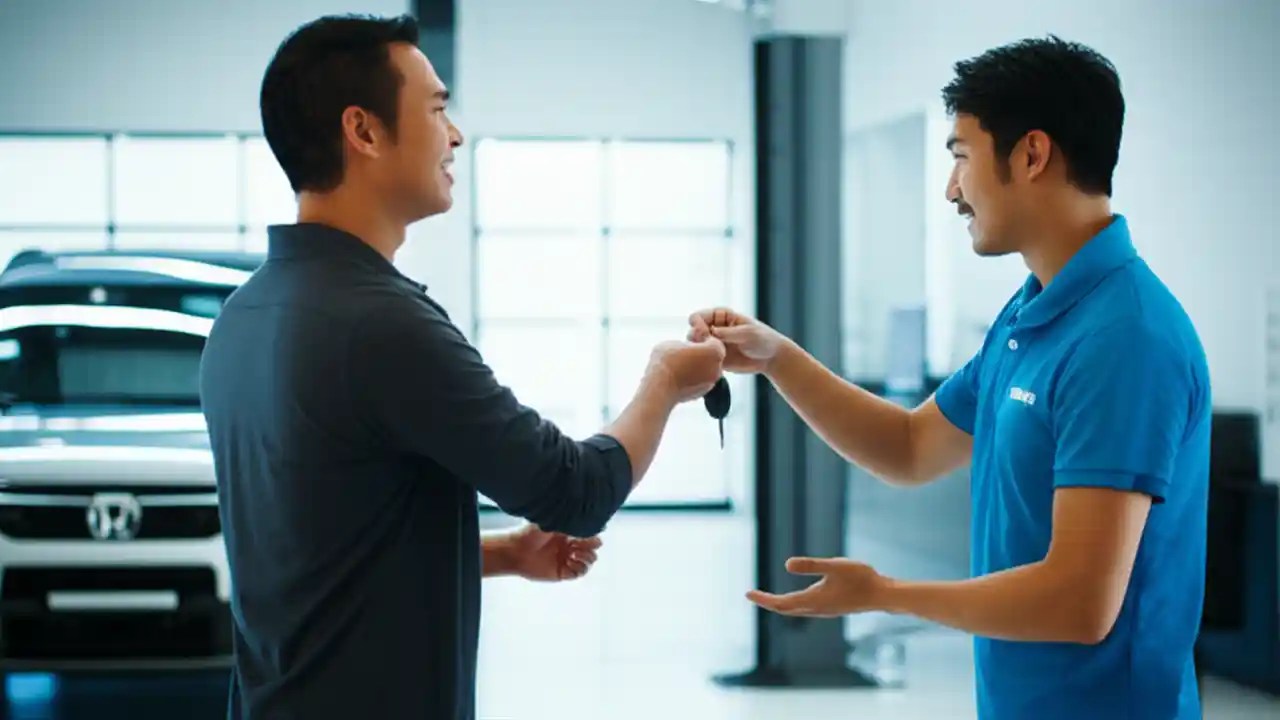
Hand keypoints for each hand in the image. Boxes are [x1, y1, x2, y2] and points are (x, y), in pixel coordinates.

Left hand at [502, 523, 601, 581]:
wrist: (515, 550)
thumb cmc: (530, 533)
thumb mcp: (552, 522)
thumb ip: (569, 521)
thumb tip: (588, 520)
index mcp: (569, 533)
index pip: (591, 535)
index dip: (592, 536)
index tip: (585, 534)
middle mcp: (570, 546)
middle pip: (593, 550)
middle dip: (590, 547)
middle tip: (577, 545)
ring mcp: (566, 560)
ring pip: (588, 562)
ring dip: (586, 558)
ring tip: (573, 554)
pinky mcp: (561, 572)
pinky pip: (578, 573)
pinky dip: (578, 568)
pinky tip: (569, 561)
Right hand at [646, 337, 726, 402]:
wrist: (659, 387)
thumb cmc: (668, 361)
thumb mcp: (676, 342)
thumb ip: (688, 343)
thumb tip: (689, 347)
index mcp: (715, 352)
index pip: (712, 340)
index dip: (700, 337)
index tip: (689, 337)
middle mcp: (717, 368)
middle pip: (711, 355)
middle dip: (700, 351)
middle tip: (685, 349)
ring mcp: (710, 382)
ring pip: (706, 368)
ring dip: (697, 364)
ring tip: (680, 361)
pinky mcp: (702, 392)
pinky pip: (700, 380)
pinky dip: (693, 376)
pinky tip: (680, 373)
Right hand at [687, 307, 789, 374]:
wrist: (771, 357)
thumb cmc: (763, 339)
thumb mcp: (748, 333)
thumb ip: (729, 332)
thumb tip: (711, 330)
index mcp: (721, 316)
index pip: (699, 316)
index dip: (697, 324)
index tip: (704, 333)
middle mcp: (714, 328)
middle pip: (694, 331)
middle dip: (696, 339)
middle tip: (706, 347)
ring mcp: (714, 343)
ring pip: (696, 346)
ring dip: (698, 352)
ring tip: (710, 357)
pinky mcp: (716, 358)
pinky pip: (704, 359)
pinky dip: (704, 362)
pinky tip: (711, 366)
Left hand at [747, 557, 889, 617]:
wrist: (884, 595)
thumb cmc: (862, 578)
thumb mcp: (835, 565)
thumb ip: (812, 565)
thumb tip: (786, 565)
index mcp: (813, 600)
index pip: (780, 603)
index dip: (763, 599)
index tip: (747, 593)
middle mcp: (816, 609)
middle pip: (785, 609)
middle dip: (768, 602)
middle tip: (751, 595)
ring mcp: (824, 610)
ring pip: (795, 610)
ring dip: (780, 604)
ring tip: (768, 598)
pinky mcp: (831, 608)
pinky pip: (805, 609)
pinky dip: (793, 604)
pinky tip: (796, 599)